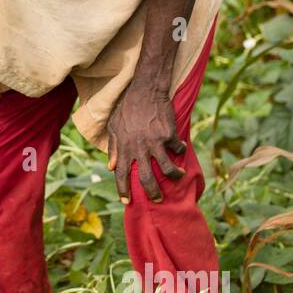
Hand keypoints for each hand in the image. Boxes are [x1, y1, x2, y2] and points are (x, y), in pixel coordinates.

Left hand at [106, 84, 185, 203]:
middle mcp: (139, 148)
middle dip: (152, 192)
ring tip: (178, 176)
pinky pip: (178, 148)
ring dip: (174, 175)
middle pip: (146, 178)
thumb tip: (110, 167)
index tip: (126, 202)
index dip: (123, 190)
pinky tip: (181, 147)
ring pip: (167, 168)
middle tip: (158, 199)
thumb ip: (113, 148)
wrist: (145, 90)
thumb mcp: (113, 126)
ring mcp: (155, 142)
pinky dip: (181, 150)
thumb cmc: (127, 108)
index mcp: (124, 147)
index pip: (121, 175)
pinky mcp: (169, 134)